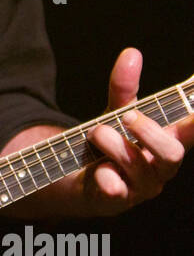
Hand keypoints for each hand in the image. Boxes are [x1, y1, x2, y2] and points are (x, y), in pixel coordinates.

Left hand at [80, 47, 193, 215]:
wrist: (74, 177)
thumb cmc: (108, 143)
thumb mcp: (115, 112)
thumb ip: (124, 87)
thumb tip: (132, 53)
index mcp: (166, 142)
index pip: (191, 131)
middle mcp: (159, 168)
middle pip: (173, 155)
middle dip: (150, 132)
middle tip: (127, 116)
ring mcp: (140, 188)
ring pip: (139, 169)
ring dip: (114, 144)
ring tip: (96, 132)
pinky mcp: (116, 201)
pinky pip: (116, 191)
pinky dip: (105, 176)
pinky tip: (97, 170)